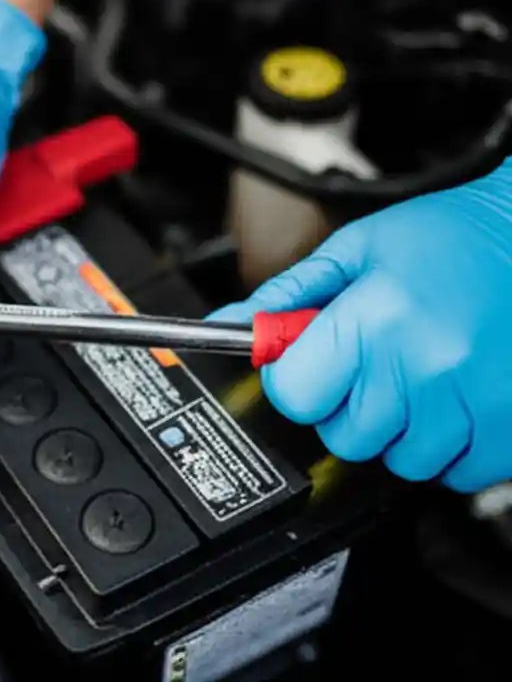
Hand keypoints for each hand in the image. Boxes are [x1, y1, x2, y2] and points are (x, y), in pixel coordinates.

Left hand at [211, 158, 511, 492]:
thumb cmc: (458, 236)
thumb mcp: (359, 248)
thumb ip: (289, 295)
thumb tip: (234, 326)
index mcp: (377, 320)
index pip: (295, 395)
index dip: (296, 378)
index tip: (313, 361)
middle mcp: (426, 368)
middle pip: (344, 436)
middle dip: (348, 404)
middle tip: (378, 362)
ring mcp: (476, 405)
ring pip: (401, 461)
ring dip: (402, 429)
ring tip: (424, 375)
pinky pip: (456, 473)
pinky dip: (451, 446)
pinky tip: (459, 398)